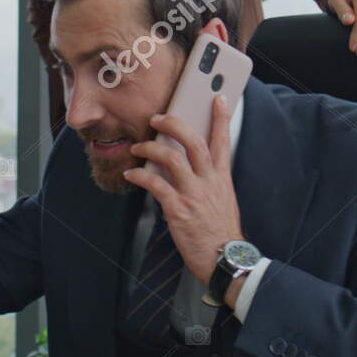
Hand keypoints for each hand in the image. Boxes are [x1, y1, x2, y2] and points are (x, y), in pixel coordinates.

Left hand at [123, 95, 244, 292]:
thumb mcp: (223, 199)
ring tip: (138, 148)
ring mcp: (194, 195)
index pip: (223, 141)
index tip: (216, 98)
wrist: (223, 258)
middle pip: (194, 142)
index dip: (220, 117)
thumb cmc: (219, 230)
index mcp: (222, 177)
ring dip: (150, 149)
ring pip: (172, 159)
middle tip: (158, 118)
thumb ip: (209, 180)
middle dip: (174, 124)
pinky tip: (132, 174)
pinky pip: (155, 185)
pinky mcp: (179, 210)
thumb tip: (189, 167)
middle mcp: (209, 182)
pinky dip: (140, 176)